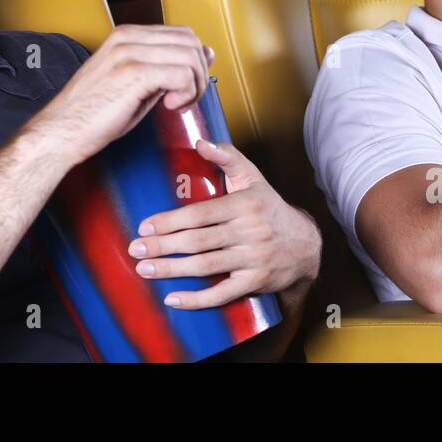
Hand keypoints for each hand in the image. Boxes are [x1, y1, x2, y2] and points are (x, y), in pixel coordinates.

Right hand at [27, 25, 213, 163]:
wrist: (61, 131)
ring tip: (176, 103)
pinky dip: (185, 93)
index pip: (182, 34)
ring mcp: (129, 52)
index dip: (195, 61)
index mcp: (126, 35)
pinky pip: (181, 75)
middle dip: (199, 73)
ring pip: (190, 57)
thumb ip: (164, 67)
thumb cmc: (93, 112)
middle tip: (185, 98)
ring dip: (194, 85)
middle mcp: (128, 37)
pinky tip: (168, 106)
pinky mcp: (133, 73)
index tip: (188, 85)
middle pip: (190, 42)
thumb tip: (205, 55)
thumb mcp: (133, 82)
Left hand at [127, 139, 321, 308]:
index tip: (146, 225)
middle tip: (136, 249)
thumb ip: (228, 157)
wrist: (305, 246)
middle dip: (164, 246)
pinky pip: (223, 294)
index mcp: (245, 205)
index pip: (202, 214)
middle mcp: (250, 232)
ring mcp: (253, 259)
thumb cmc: (269, 209)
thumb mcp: (253, 178)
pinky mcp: (255, 283)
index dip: (171, 221)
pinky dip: (197, 299)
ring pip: (206, 267)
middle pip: (199, 241)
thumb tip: (200, 142)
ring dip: (172, 270)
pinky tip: (173, 299)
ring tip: (145, 269)